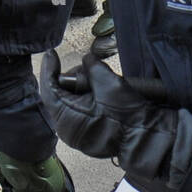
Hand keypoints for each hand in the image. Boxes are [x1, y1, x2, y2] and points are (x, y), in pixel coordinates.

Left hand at [39, 52, 191, 189]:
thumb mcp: (108, 81)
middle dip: (70, 79)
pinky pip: (78, 115)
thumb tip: (88, 60)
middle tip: (85, 67)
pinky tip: (98, 94)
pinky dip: (85, 102)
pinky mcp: (86, 137)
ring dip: (79, 90)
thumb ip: (92, 66)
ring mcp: (75, 135)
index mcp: (65, 116)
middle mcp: (66, 129)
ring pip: (69, 105)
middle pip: (59, 96)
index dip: (49, 69)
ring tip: (96, 81)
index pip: (49, 88)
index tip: (51, 54)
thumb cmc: (125, 114)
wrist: (143, 138)